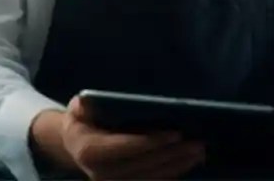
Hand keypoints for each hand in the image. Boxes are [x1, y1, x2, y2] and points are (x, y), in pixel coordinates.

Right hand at [59, 96, 204, 179]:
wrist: (75, 145)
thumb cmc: (83, 120)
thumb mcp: (79, 108)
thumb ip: (84, 106)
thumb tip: (87, 101)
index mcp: (90, 151)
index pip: (127, 147)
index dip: (152, 142)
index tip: (176, 134)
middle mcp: (100, 174)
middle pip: (144, 165)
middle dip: (173, 154)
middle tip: (197, 143)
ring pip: (151, 177)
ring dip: (177, 166)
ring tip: (198, 152)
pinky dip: (171, 174)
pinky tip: (188, 163)